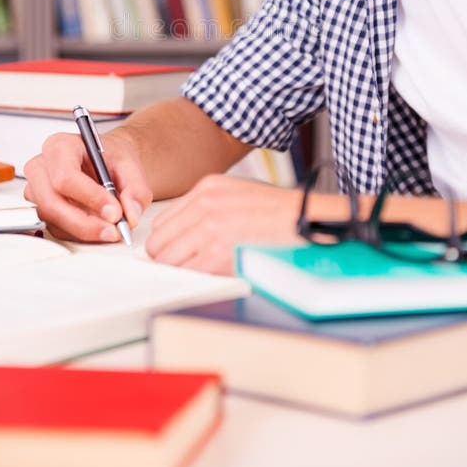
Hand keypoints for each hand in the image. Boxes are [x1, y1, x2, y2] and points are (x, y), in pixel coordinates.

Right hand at [23, 131, 152, 242]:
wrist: (107, 162)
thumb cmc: (111, 157)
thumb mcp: (130, 165)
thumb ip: (135, 188)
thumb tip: (131, 214)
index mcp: (60, 146)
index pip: (65, 176)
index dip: (90, 197)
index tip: (115, 212)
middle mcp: (41, 167)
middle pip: (52, 203)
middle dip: (85, 223)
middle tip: (114, 230)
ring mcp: (36, 189)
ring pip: (52, 219)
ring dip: (83, 231)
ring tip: (111, 230)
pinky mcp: (41, 208)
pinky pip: (55, 228)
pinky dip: (79, 233)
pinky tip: (99, 228)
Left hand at [146, 174, 302, 274]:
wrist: (307, 221)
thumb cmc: (280, 212)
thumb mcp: (237, 194)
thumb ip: (207, 207)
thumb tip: (185, 231)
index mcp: (207, 189)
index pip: (163, 221)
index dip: (168, 240)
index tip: (174, 250)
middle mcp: (204, 205)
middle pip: (159, 241)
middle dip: (168, 257)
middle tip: (185, 265)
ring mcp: (210, 230)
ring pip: (167, 260)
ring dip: (181, 269)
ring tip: (203, 270)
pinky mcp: (218, 255)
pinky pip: (188, 273)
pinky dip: (197, 278)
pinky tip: (213, 274)